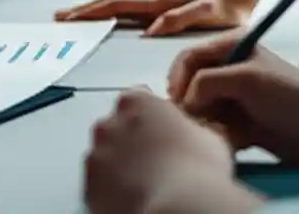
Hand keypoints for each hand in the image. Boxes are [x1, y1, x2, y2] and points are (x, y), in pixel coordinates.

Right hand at [54, 0, 252, 36]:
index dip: (92, 13)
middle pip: (109, 3)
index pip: (116, 6)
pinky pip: (125, 9)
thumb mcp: (208, 14)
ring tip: (71, 16)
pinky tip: (101, 18)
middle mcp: (152, 0)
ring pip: (114, 4)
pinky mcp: (158, 7)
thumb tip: (149, 30)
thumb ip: (179, 20)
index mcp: (158, 3)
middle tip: (59, 19)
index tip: (72, 19)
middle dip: (83, 11)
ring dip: (91, 10)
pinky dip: (107, 12)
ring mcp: (153, 2)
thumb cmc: (226, 7)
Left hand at [86, 90, 255, 213]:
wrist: (178, 208)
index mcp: (136, 102)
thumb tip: (194, 131)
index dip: (156, 115)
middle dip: (133, 138)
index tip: (167, 130)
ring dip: (121, 164)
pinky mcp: (89, 188)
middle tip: (159, 158)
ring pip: (106, 155)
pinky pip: (99, 184)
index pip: (140, 97)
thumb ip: (190, 124)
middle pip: (118, 125)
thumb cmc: (196, 171)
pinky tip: (136, 196)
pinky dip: (112, 188)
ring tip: (148, 182)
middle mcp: (108, 124)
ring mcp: (95, 157)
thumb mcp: (209, 134)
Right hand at [168, 31, 298, 165]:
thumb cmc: (292, 95)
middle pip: (190, 85)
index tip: (178, 100)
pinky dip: (219, 136)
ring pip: (201, 110)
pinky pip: (215, 129)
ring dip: (207, 123)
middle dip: (192, 104)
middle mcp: (230, 70)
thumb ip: (205, 81)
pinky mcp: (240, 123)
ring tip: (224, 131)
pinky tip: (237, 140)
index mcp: (232, 47)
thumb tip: (184, 102)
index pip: (188, 58)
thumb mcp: (245, 78)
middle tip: (201, 119)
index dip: (178, 78)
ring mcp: (235, 97)